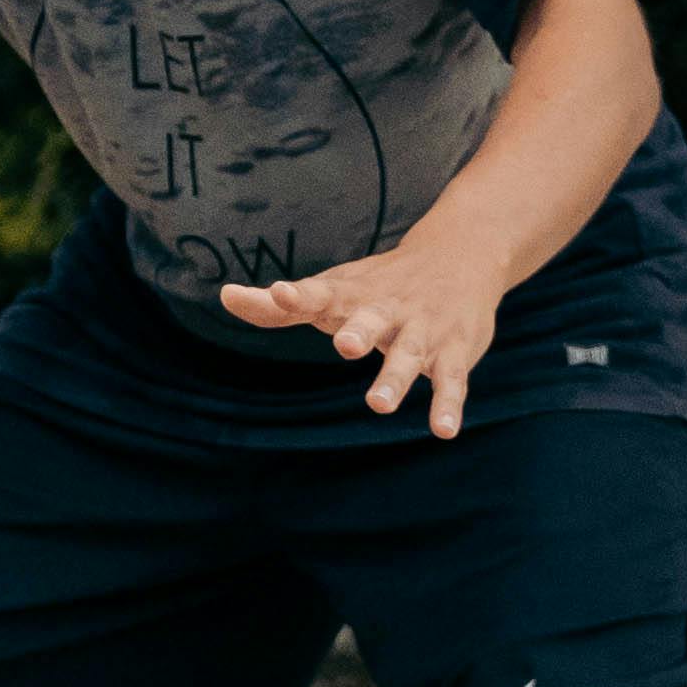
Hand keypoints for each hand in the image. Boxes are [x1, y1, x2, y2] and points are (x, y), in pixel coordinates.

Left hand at [219, 231, 504, 437]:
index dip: (298, 295)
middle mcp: (386, 310)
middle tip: (344, 346)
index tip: (279, 294)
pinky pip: (452, 381)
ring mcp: (422, 331)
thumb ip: (281, 305)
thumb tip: (226, 298)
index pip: (320, 292)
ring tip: (377, 404)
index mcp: (352, 294)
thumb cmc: (379, 282)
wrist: (460, 256)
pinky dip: (448, 405)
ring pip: (410, 355)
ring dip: (394, 378)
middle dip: (358, 332)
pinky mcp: (453, 352)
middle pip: (370, 320)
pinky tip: (443, 430)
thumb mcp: (332, 289)